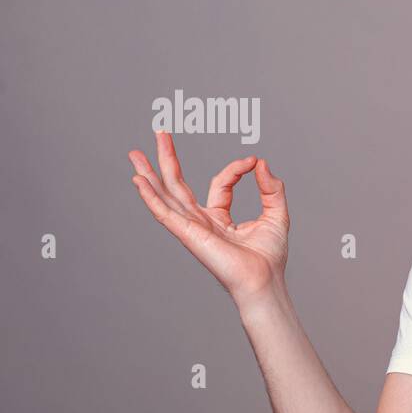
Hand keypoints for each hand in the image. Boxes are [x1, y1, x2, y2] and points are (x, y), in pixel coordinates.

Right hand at [128, 129, 289, 304]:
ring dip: (150, 173)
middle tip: (160, 131)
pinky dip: (150, 197)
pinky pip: (164, 213)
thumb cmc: (269, 258)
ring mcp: (192, 228)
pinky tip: (138, 181)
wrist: (264, 281)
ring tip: (135, 153)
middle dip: (168, 158)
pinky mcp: (188, 235)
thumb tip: (261, 163)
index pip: (221, 183)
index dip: (236, 168)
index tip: (253, 162)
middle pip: (179, 185)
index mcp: (220, 218)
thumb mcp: (276, 214)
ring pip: (167, 194)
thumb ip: (271, 188)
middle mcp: (202, 222)